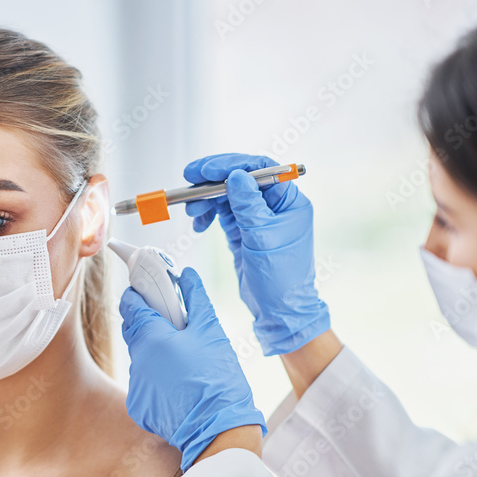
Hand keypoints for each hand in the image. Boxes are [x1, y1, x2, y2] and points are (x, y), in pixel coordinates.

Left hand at [119, 267, 265, 470]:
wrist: (218, 430)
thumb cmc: (217, 379)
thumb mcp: (211, 332)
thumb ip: (195, 299)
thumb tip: (187, 275)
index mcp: (150, 337)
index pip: (130, 304)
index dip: (139, 293)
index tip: (150, 291)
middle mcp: (136, 360)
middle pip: (134, 330)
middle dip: (149, 322)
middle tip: (174, 324)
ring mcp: (135, 384)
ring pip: (140, 357)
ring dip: (155, 352)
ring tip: (183, 359)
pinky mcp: (139, 405)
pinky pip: (143, 383)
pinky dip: (157, 379)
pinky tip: (179, 384)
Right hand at [183, 153, 329, 355]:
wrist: (279, 311)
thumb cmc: (282, 279)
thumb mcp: (263, 238)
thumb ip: (249, 205)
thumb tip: (236, 176)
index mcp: (288, 201)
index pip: (259, 169)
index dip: (231, 165)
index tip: (206, 170)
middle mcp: (274, 205)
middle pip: (239, 179)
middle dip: (212, 180)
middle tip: (189, 180)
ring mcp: (257, 217)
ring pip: (227, 195)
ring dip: (206, 199)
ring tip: (192, 212)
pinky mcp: (243, 231)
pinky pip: (221, 213)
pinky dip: (208, 215)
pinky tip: (199, 224)